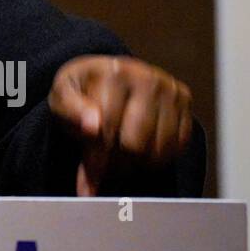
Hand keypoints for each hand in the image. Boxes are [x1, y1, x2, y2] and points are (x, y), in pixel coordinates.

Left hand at [48, 55, 193, 196]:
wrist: (109, 73)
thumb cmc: (84, 89)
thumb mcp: (63, 94)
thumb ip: (72, 111)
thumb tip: (92, 128)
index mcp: (114, 73)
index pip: (108, 127)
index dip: (96, 156)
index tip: (88, 178)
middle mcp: (148, 78)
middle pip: (136, 144)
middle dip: (117, 159)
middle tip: (106, 160)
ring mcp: (170, 90)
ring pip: (158, 150)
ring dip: (137, 162)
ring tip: (121, 153)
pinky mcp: (186, 103)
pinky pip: (177, 147)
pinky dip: (158, 157)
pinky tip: (142, 149)